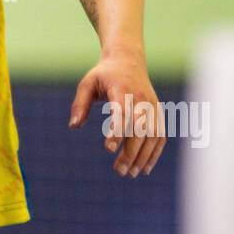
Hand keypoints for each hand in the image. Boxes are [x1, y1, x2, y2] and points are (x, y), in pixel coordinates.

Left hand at [68, 51, 165, 177]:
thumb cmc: (104, 74)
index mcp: (122, 89)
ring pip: (153, 135)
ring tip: (129, 173)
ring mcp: (152, 106)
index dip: (117, 130)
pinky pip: (160, 136)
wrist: (128, 60)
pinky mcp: (158, 112)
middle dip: (131, 151)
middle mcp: (141, 98)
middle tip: (118, 170)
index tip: (109, 149)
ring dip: (143, 157)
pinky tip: (144, 169)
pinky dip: (154, 153)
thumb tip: (73, 126)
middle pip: (140, 128)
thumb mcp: (87, 83)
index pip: (122, 111)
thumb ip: (80, 104)